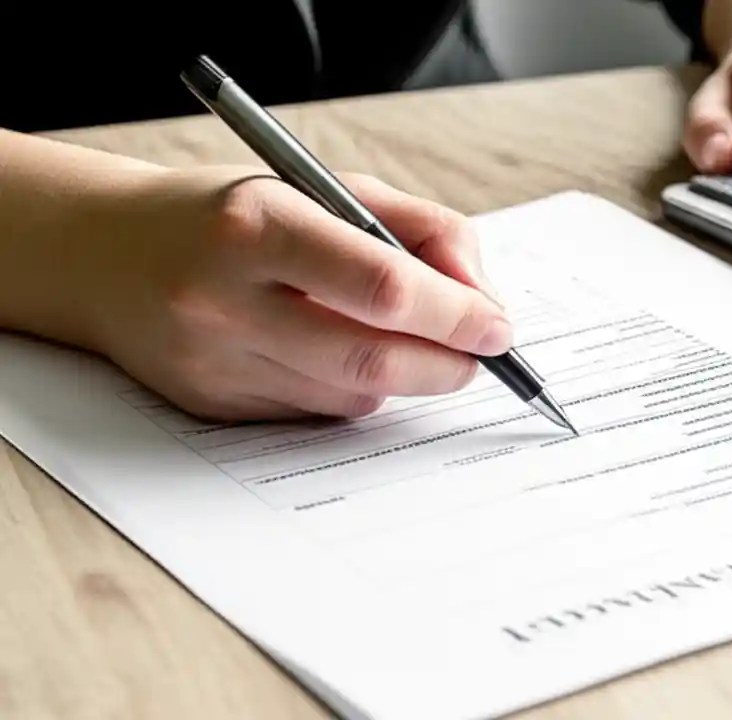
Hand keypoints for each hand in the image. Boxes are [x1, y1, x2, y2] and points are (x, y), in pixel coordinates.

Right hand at [84, 166, 507, 421]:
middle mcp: (226, 298)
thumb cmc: (231, 211)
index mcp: (257, 223)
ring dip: (403, 374)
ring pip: (352, 393)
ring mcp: (214, 361)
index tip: (497, 326)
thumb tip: (481, 297)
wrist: (104, 252)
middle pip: (373, 357)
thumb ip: (417, 229)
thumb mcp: (323, 185)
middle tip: (479, 355)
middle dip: (448, 363)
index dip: (456, 314)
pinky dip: (353, 387)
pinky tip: (334, 351)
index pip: (382, 285)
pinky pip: (317, 411)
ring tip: (402, 338)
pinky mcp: (212, 404)